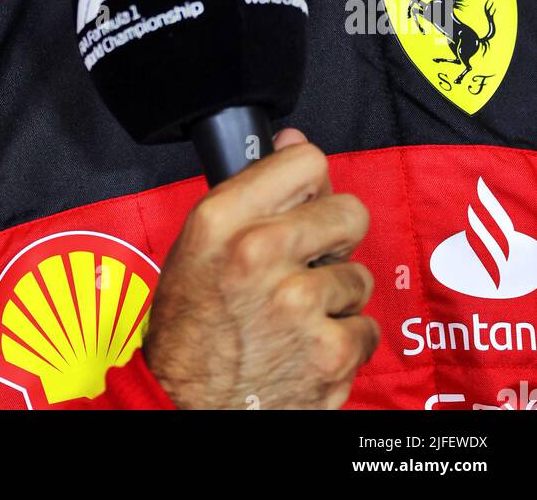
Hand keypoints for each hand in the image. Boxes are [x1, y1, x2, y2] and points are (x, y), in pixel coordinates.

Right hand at [142, 128, 378, 408]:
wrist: (184, 407)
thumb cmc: (191, 325)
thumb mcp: (200, 242)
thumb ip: (251, 191)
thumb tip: (293, 142)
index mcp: (224, 219)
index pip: (307, 162)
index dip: (310, 182)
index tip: (305, 199)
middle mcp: (261, 253)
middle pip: (349, 212)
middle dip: (334, 235)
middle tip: (309, 259)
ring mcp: (300, 304)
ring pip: (359, 276)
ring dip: (336, 295)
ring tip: (296, 313)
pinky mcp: (331, 353)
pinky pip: (366, 327)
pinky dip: (343, 339)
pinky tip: (307, 344)